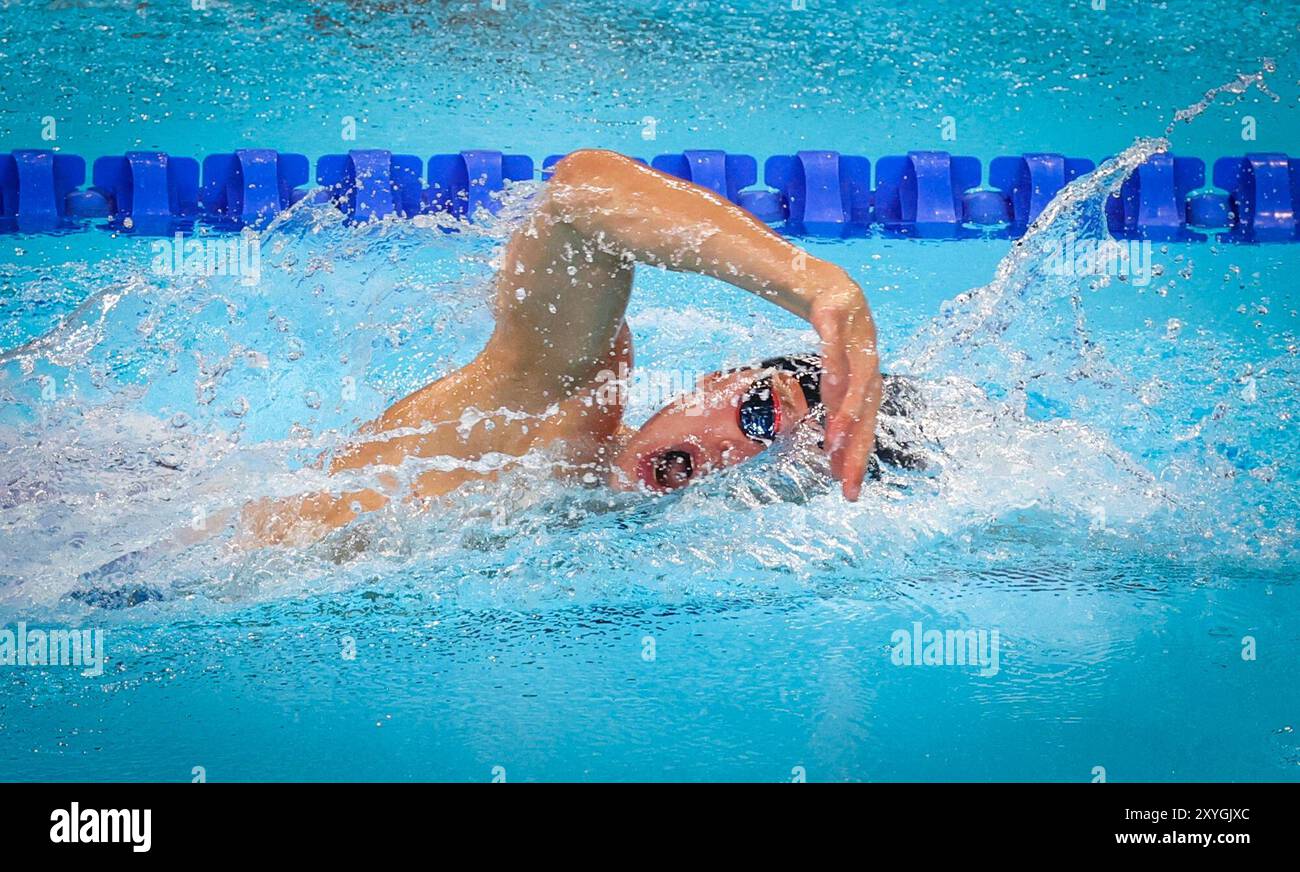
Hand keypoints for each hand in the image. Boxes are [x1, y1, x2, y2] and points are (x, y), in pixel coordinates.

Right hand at [808, 277, 882, 500]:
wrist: (835, 293)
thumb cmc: (838, 344)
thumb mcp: (836, 382)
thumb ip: (837, 412)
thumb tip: (834, 449)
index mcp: (868, 389)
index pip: (864, 432)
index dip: (857, 462)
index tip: (849, 492)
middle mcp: (868, 371)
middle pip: (865, 415)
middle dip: (856, 448)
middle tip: (846, 479)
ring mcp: (856, 346)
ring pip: (854, 384)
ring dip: (847, 411)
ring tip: (836, 440)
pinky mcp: (838, 321)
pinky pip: (836, 347)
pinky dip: (836, 365)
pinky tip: (831, 385)